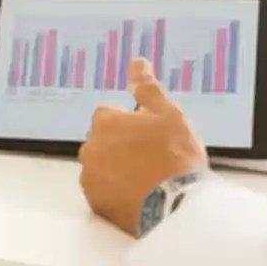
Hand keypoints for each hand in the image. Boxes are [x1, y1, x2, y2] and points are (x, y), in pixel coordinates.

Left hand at [79, 58, 208, 234]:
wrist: (176, 203)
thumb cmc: (175, 155)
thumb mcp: (169, 114)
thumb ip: (147, 88)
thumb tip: (137, 62)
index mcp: (105, 121)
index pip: (110, 115)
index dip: (131, 124)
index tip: (150, 136)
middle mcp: (91, 146)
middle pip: (104, 140)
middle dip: (121, 145)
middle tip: (150, 158)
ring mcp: (90, 176)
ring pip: (102, 165)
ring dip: (116, 168)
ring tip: (146, 179)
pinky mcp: (95, 202)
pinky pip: (102, 190)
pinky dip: (114, 191)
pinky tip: (137, 194)